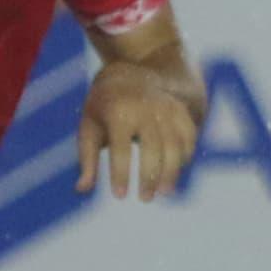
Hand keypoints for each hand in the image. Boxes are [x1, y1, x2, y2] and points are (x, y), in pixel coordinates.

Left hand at [78, 63, 198, 200]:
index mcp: (118, 113)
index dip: (120, 175)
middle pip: (153, 149)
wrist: (127, 72)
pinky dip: (186, 155)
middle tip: (145, 199)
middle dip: (150, 177)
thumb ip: (86, 159)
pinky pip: (189, 136)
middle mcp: (145, 110)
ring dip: (172, 171)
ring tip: (164, 192)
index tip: (120, 197)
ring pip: (175, 144)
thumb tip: (82, 189)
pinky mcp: (179, 110)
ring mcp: (166, 108)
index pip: (120, 150)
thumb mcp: (88, 128)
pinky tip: (177, 172)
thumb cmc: (102, 108)